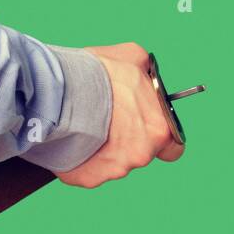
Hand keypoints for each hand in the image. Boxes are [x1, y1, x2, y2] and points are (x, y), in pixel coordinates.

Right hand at [57, 43, 184, 187]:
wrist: (62, 93)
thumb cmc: (99, 74)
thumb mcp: (132, 56)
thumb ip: (145, 71)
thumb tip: (144, 70)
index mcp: (158, 130)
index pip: (172, 149)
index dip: (159, 139)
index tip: (145, 129)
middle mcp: (141, 155)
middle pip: (136, 154)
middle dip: (123, 141)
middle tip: (103, 119)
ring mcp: (114, 171)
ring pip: (110, 163)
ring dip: (99, 148)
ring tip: (82, 126)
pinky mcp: (88, 178)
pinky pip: (86, 171)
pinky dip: (79, 158)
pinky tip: (70, 139)